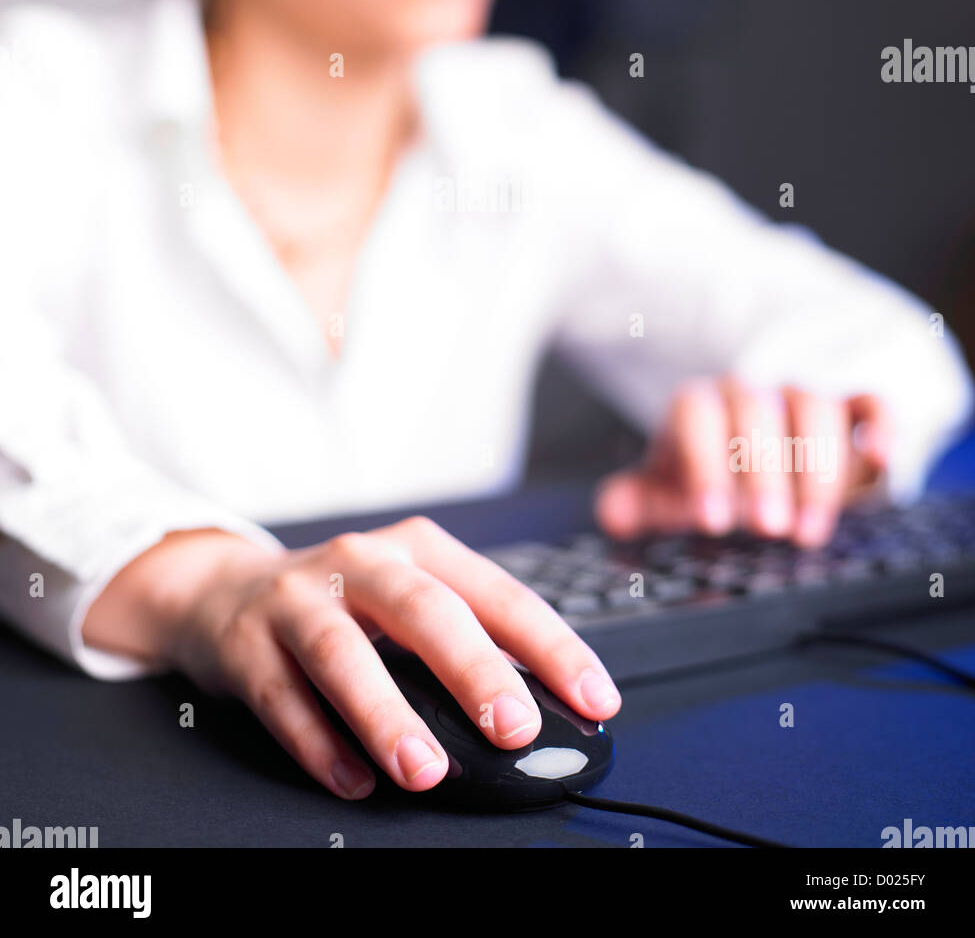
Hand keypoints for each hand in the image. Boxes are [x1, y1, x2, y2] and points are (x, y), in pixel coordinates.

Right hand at [135, 517, 621, 800]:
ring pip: (343, 653)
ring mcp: (298, 599)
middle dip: (475, 669)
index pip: (497, 593)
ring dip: (387, 714)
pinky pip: (283, 696)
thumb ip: (467, 637)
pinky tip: (352, 780)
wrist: (223, 588)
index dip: (551, 646)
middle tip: (514, 727)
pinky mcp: (246, 642)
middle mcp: (361, 562)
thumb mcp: (408, 594)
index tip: (594, 697)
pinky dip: (318, 742)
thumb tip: (542, 706)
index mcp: (418, 548)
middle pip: (424, 610)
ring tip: (425, 769)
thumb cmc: (342, 599)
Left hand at [594, 378, 892, 546]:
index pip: (697, 413)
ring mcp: (803, 397)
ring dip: (817, 468)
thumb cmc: (716, 474)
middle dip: (763, 471)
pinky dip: (880, 425)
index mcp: (702, 407)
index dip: (704, 464)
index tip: (709, 522)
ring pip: (814, 405)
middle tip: (767, 528)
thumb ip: (641, 500)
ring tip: (808, 530)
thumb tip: (612, 511)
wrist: (766, 451)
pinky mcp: (853, 412)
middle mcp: (752, 393)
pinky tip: (879, 458)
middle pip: (756, 409)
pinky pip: (871, 402)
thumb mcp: (673, 490)